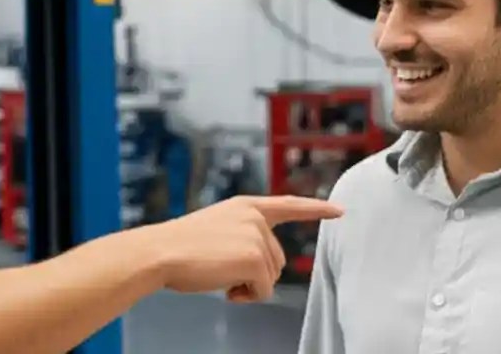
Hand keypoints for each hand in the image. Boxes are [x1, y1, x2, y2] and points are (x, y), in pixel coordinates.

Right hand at [132, 195, 343, 303]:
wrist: (160, 252)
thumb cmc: (179, 247)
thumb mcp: (217, 229)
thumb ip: (243, 235)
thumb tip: (261, 268)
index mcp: (245, 206)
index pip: (288, 205)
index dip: (315, 208)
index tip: (340, 210)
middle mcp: (255, 217)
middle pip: (277, 258)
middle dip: (256, 273)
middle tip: (222, 273)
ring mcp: (257, 236)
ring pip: (271, 276)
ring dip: (249, 285)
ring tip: (219, 277)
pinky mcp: (255, 258)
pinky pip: (264, 290)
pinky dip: (247, 296)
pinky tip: (226, 289)